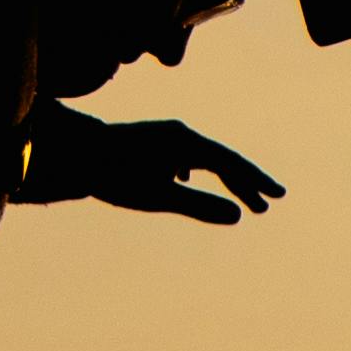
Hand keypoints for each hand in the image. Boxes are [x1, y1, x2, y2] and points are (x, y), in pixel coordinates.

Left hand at [32, 108, 284, 223]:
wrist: (74, 153)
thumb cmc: (115, 176)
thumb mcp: (159, 197)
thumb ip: (199, 206)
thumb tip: (238, 216)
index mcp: (186, 144)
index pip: (231, 164)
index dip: (255, 182)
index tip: (276, 199)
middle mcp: (180, 135)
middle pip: (222, 160)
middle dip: (247, 183)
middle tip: (269, 204)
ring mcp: (165, 137)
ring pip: (205, 158)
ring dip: (224, 179)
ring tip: (244, 201)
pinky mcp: (151, 143)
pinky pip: (184, 156)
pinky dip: (197, 171)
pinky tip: (186, 181)